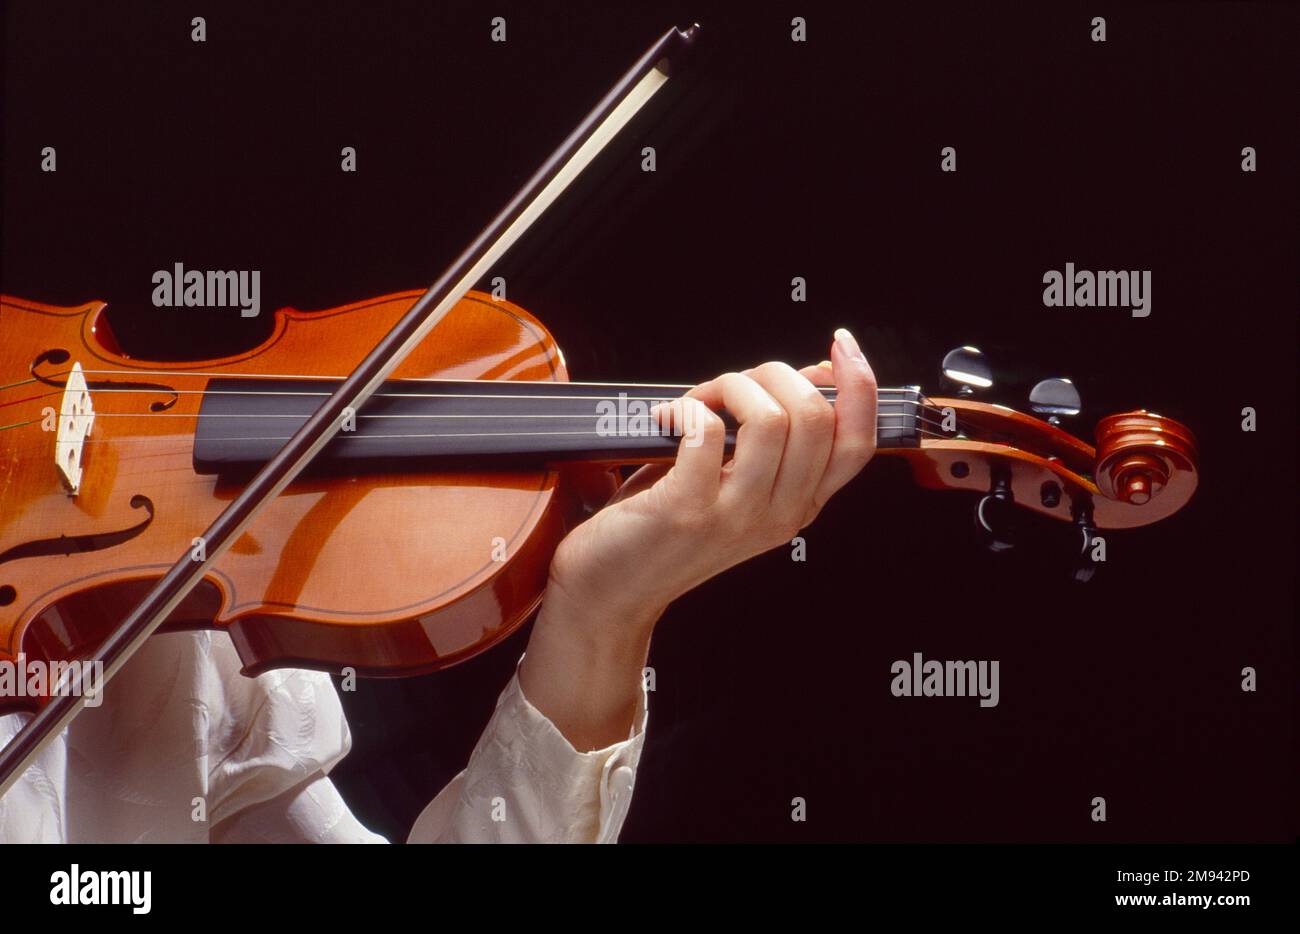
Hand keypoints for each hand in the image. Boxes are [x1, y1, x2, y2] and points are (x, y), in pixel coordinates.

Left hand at [546, 326, 877, 629]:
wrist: (611, 591)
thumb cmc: (665, 529)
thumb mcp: (738, 483)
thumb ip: (777, 437)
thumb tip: (816, 375)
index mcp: (800, 504)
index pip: (858, 442)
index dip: (860, 385)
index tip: (840, 345)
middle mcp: (779, 515)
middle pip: (817, 418)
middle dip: (773, 374)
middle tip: (731, 385)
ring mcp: (736, 516)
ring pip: (771, 419)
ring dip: (730, 386)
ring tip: (698, 401)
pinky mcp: (688, 510)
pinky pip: (706, 431)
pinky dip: (686, 407)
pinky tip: (667, 418)